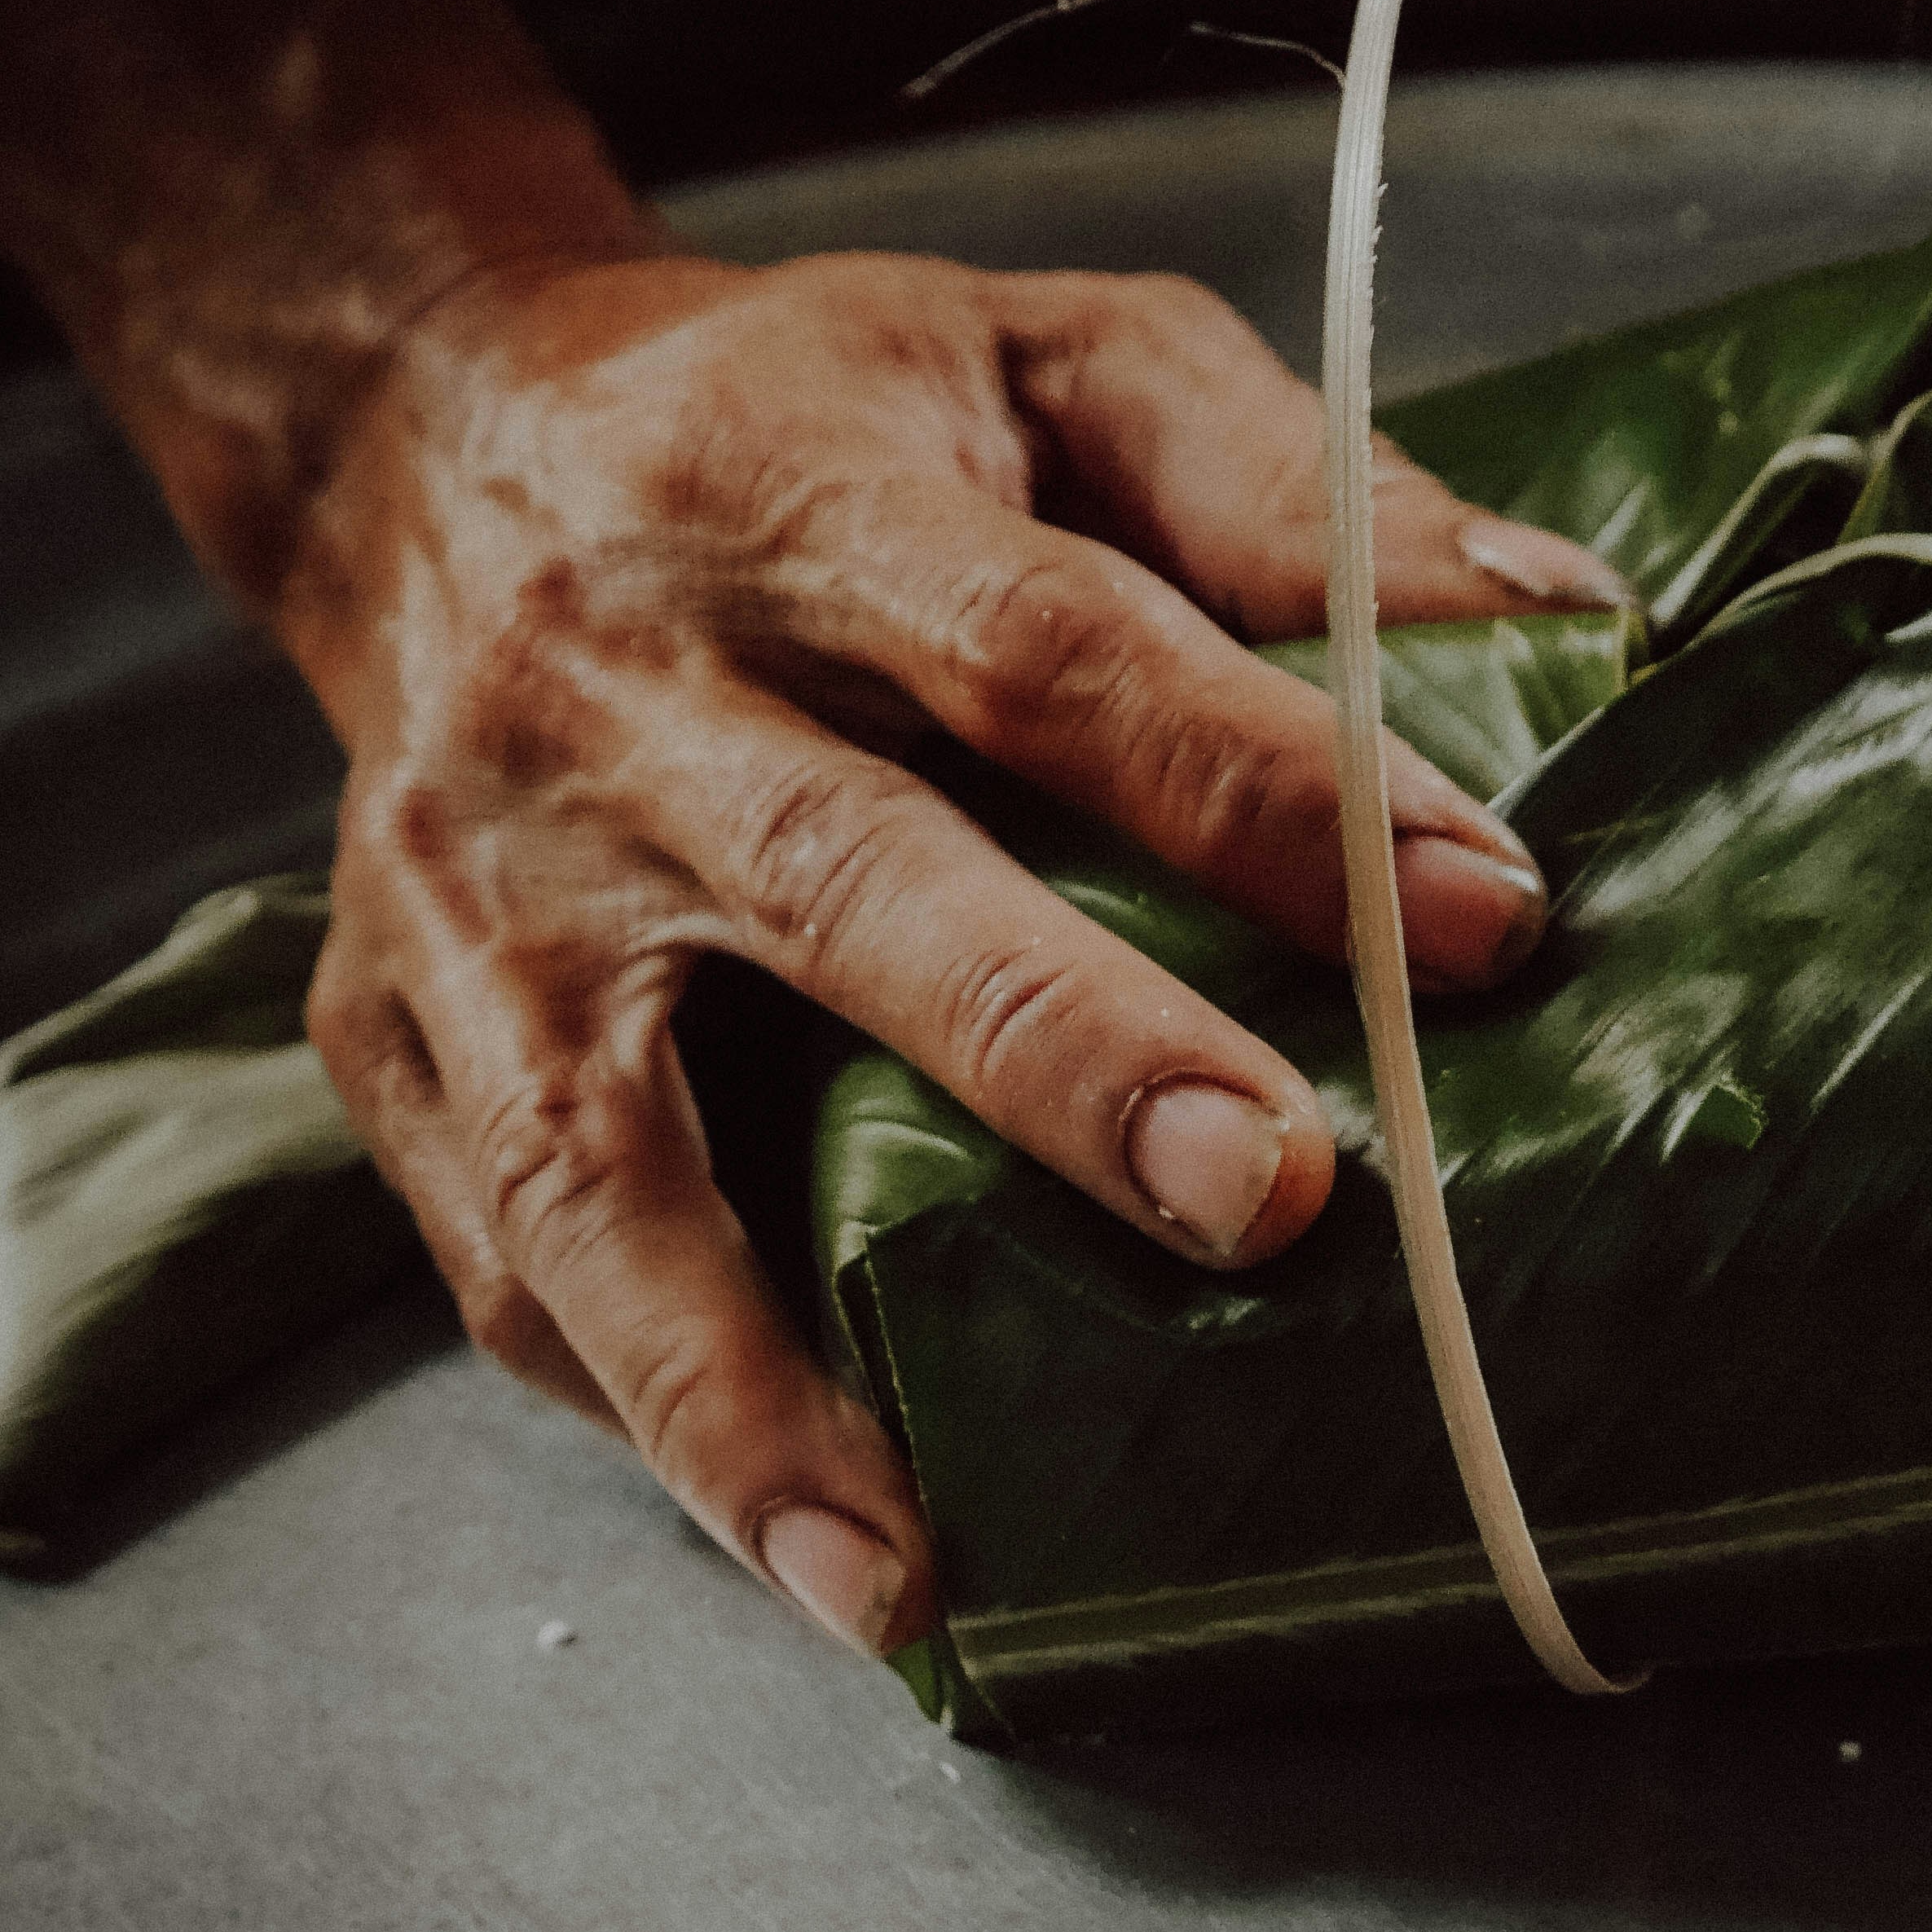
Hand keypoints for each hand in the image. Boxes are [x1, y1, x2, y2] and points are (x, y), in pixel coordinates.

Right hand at [284, 249, 1629, 1654]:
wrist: (435, 437)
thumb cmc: (807, 415)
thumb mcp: (1047, 355)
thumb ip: (1282, 478)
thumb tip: (1548, 611)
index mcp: (794, 497)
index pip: (1051, 649)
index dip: (1268, 782)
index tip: (1481, 913)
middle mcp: (611, 699)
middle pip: (841, 881)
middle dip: (1052, 1054)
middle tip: (1260, 1201)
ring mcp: (473, 891)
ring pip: (593, 1146)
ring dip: (744, 1376)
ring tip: (906, 1576)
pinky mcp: (384, 1034)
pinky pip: (500, 1255)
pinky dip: (644, 1410)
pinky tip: (790, 1540)